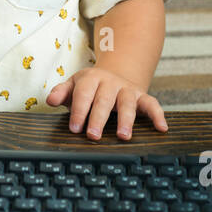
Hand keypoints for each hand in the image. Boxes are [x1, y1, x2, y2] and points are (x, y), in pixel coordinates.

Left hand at [47, 66, 167, 140]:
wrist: (114, 75)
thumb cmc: (89, 88)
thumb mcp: (73, 86)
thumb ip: (61, 93)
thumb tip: (50, 100)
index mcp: (91, 79)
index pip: (84, 94)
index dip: (79, 111)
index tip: (74, 129)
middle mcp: (111, 82)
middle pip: (104, 100)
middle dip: (98, 118)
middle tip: (93, 136)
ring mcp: (127, 89)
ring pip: (128, 103)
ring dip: (126, 119)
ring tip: (123, 136)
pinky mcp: (142, 96)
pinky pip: (152, 104)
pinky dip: (158, 115)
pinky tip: (162, 128)